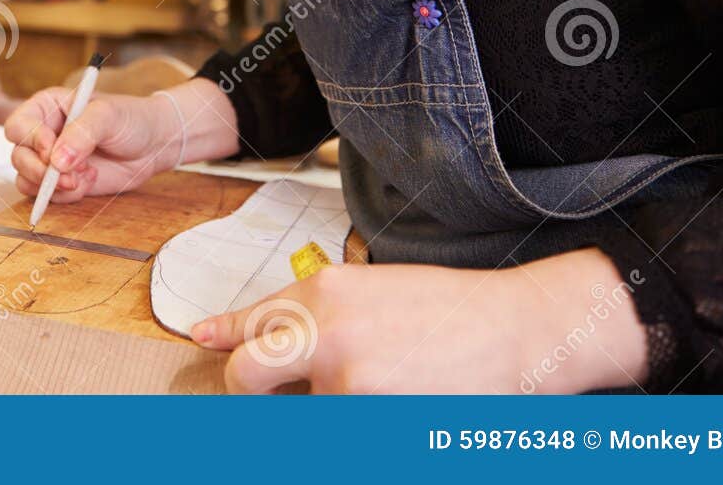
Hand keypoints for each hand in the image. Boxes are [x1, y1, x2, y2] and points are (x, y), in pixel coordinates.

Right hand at [3, 87, 183, 201]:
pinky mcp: (61, 182)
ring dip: (53, 186)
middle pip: (19, 156)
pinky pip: (48, 196)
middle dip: (41, 171)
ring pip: (27, 180)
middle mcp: (43, 133)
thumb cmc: (131, 120)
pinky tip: (90, 180)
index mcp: (47, 107)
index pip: (18, 126)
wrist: (153, 145)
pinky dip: (67, 195)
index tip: (52, 150)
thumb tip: (56, 160)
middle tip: (70, 175)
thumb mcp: (108, 116)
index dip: (31, 140)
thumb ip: (82, 133)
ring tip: (84, 175)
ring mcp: (51, 160)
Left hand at [191, 248, 648, 393]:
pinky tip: (398, 401)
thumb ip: (312, 314)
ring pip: (304, 416)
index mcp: (323, 293)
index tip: (204, 343)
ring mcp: (346, 380)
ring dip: (328, 411)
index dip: (224, 340)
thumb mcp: (373, 293)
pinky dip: (360, 419)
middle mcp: (324, 331)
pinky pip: (339, 429)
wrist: (518, 328)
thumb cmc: (451, 311)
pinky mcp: (369, 416)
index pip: (249, 325)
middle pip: (244, 375)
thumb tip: (239, 333)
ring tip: (384, 389)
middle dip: (247, 392)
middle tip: (273, 400)